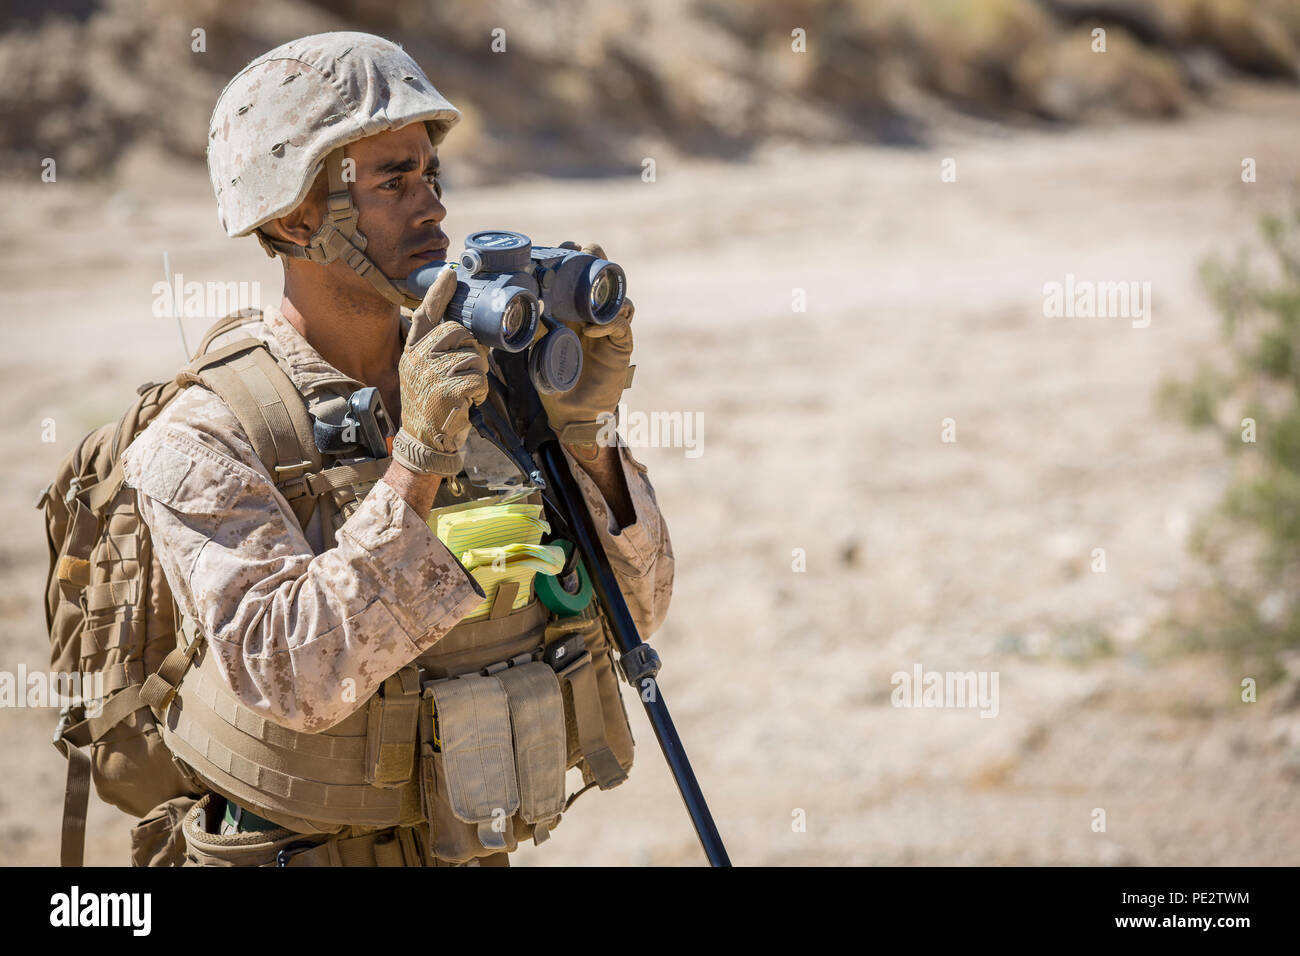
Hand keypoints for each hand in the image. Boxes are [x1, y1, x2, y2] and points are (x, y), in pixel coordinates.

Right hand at [392, 267, 490, 475]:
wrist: (424, 442)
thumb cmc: (430, 407)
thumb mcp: (422, 374)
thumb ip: (436, 351)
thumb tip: (468, 333)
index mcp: (412, 351)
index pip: (425, 314)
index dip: (438, 293)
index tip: (451, 274)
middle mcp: (419, 358)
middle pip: (458, 331)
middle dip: (470, 350)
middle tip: (465, 373)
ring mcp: (432, 373)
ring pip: (473, 356)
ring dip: (477, 375)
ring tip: (464, 392)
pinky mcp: (449, 389)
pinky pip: (479, 378)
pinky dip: (480, 392)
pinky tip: (468, 402)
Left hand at [540, 242, 634, 453]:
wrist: (573, 411)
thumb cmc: (554, 380)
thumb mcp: (537, 352)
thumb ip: (534, 331)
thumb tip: (520, 311)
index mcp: (573, 308)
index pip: (580, 272)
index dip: (575, 256)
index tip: (564, 248)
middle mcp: (594, 313)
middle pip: (605, 276)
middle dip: (597, 260)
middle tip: (583, 256)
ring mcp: (610, 327)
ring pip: (619, 297)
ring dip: (607, 292)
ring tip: (590, 296)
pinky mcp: (621, 344)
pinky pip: (621, 325)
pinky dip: (609, 322)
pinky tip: (592, 329)